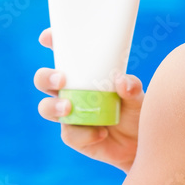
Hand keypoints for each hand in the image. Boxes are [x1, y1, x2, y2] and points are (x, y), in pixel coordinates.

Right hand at [34, 27, 144, 172]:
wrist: (140, 146)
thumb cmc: (136, 113)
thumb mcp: (138, 97)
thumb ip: (132, 88)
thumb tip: (121, 81)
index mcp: (83, 75)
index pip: (62, 54)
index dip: (52, 42)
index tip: (47, 38)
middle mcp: (71, 92)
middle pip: (43, 80)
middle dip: (46, 77)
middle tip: (61, 80)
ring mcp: (69, 115)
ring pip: (46, 107)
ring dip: (53, 106)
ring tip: (68, 107)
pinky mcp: (74, 136)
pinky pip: (69, 134)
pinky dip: (84, 134)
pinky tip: (101, 133)